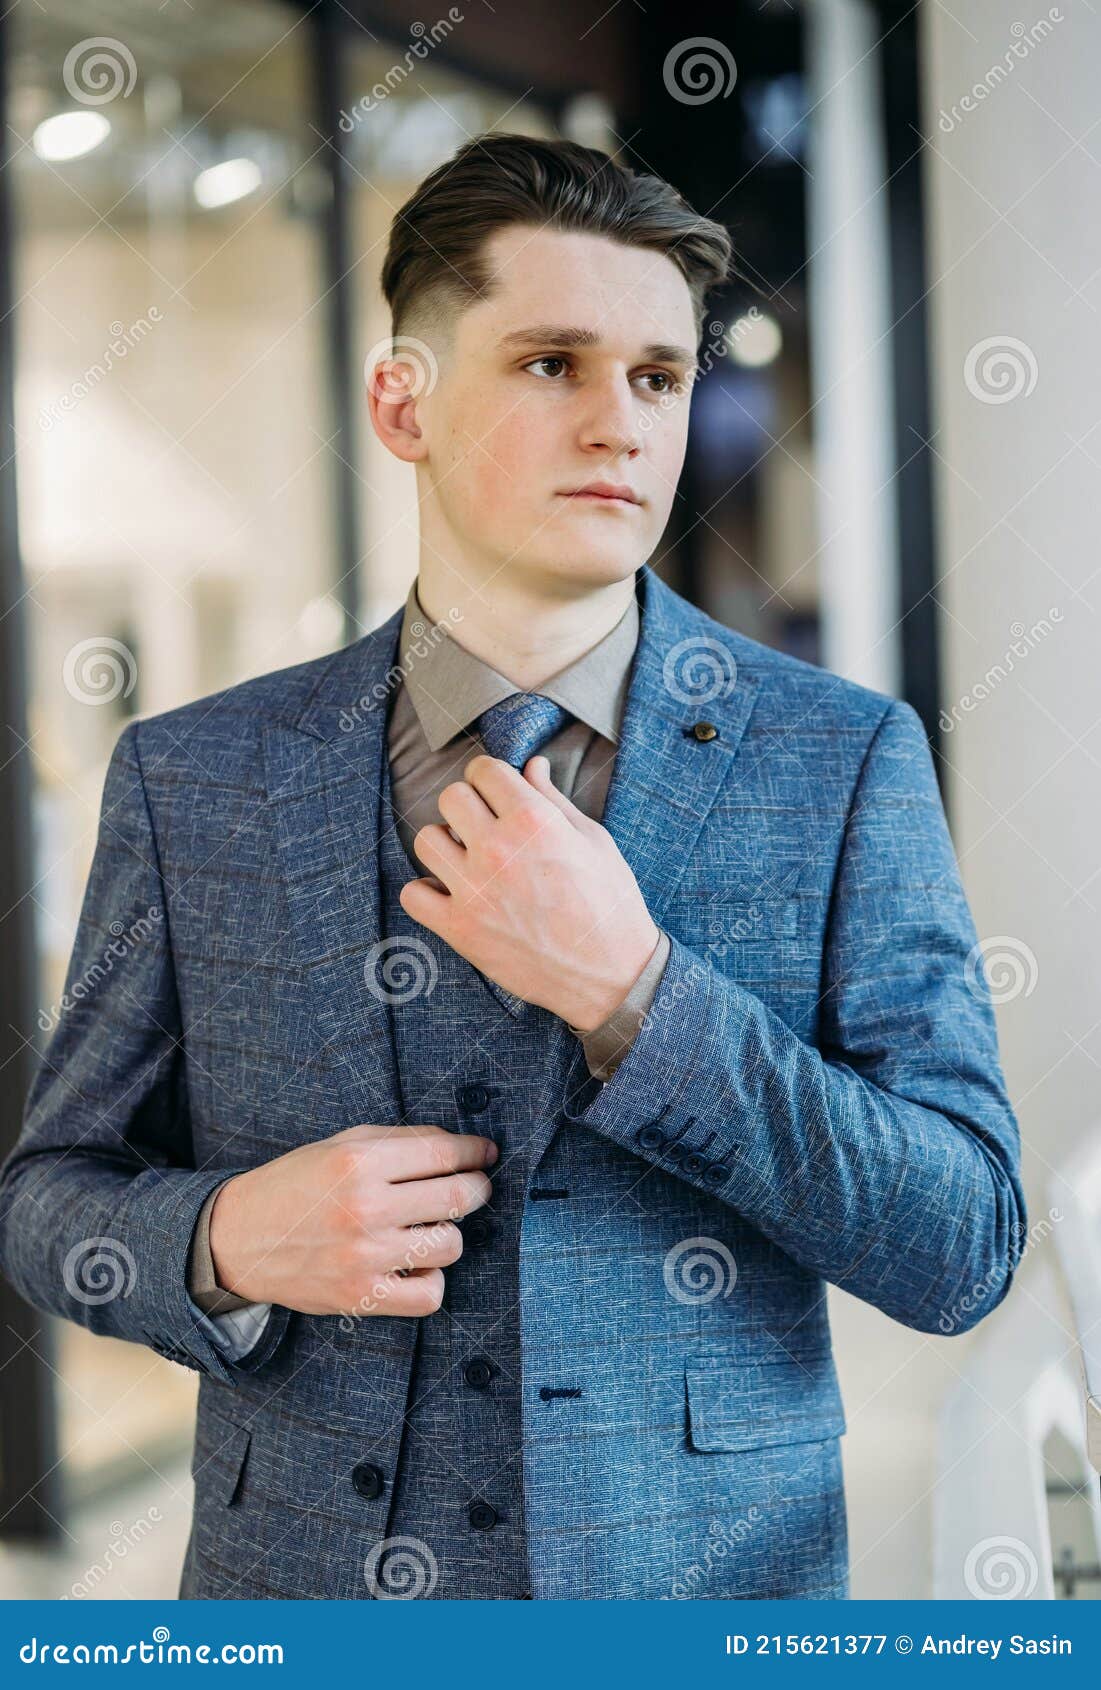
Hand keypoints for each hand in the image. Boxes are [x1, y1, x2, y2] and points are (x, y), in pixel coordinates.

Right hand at [207, 1123, 497, 1317]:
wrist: (239, 1238)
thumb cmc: (297, 1184)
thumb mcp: (340, 1144)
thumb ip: (400, 1140)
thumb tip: (462, 1146)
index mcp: (358, 1162)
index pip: (444, 1154)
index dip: (476, 1152)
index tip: (486, 1153)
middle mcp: (365, 1207)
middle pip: (457, 1197)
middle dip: (476, 1188)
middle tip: (474, 1187)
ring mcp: (364, 1256)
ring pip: (450, 1245)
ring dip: (447, 1234)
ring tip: (426, 1228)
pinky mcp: (361, 1296)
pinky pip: (430, 1295)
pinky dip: (431, 1280)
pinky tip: (414, 1266)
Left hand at [400, 753, 659, 1030]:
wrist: (611, 974)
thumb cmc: (609, 905)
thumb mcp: (593, 840)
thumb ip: (554, 799)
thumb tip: (533, 765)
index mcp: (533, 820)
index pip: (484, 770)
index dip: (489, 776)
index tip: (494, 791)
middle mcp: (498, 849)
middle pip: (450, 798)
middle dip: (467, 805)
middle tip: (484, 824)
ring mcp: (473, 890)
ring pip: (426, 841)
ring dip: (445, 845)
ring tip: (467, 859)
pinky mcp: (460, 929)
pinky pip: (413, 894)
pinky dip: (427, 892)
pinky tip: (451, 893)